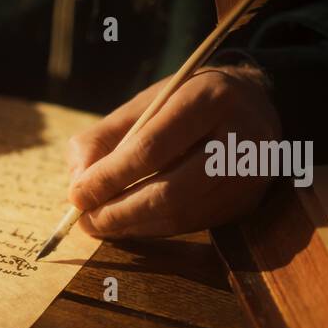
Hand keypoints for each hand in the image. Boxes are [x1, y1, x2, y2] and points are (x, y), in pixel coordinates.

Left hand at [65, 64, 281, 237]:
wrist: (251, 105)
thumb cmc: (186, 102)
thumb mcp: (146, 103)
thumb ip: (104, 138)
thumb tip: (78, 184)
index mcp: (210, 98)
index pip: (151, 148)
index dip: (109, 177)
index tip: (77, 196)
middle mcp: (240, 138)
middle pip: (169, 192)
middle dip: (118, 212)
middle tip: (86, 220)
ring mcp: (249, 175)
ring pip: (181, 215)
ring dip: (132, 226)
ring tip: (101, 223)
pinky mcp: (246, 202)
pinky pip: (190, 225)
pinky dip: (152, 228)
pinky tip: (129, 223)